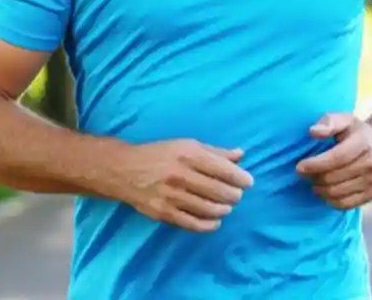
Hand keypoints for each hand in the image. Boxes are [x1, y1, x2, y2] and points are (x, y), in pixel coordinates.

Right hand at [115, 139, 253, 232]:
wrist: (123, 170)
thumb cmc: (159, 154)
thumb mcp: (186, 145)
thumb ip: (215, 152)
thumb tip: (241, 155)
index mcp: (188, 154)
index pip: (223, 169)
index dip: (240, 178)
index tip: (248, 182)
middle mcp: (180, 175)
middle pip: (219, 191)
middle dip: (234, 195)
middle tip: (236, 196)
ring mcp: (171, 196)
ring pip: (208, 209)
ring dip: (223, 210)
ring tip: (226, 207)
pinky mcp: (163, 213)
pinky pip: (193, 224)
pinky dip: (209, 225)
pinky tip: (215, 221)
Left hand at [295, 113, 371, 209]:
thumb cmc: (355, 133)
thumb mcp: (344, 120)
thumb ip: (329, 122)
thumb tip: (313, 131)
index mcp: (364, 143)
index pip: (337, 158)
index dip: (316, 164)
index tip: (299, 166)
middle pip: (334, 178)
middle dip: (313, 177)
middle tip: (303, 174)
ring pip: (337, 193)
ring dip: (319, 189)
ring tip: (313, 181)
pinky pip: (344, 204)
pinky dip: (330, 200)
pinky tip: (324, 191)